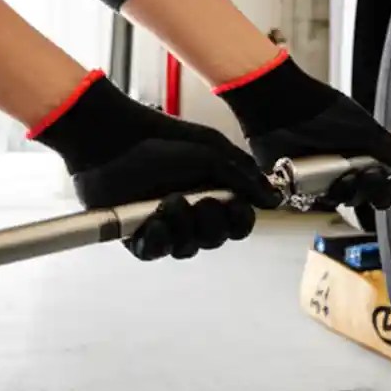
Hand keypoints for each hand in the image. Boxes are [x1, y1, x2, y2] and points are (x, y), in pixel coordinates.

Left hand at [31, 72, 282, 260]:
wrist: (115, 137)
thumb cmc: (162, 139)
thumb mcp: (213, 151)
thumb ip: (244, 177)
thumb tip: (274, 198)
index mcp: (212, 193)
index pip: (238, 224)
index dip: (241, 221)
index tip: (236, 207)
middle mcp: (190, 212)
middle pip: (215, 240)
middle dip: (212, 224)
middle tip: (202, 201)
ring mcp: (163, 224)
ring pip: (186, 249)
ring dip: (184, 228)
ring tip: (170, 201)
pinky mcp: (134, 233)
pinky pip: (154, 253)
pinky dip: (159, 241)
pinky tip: (156, 220)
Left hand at [217, 53, 390, 209]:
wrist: (282, 107)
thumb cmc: (322, 111)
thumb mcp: (364, 129)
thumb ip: (390, 149)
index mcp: (361, 153)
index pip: (378, 183)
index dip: (381, 190)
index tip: (382, 189)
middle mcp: (342, 166)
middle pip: (361, 196)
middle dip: (365, 190)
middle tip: (364, 175)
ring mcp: (320, 177)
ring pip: (338, 202)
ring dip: (343, 193)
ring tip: (341, 176)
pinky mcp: (298, 184)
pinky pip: (312, 202)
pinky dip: (317, 198)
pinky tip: (319, 184)